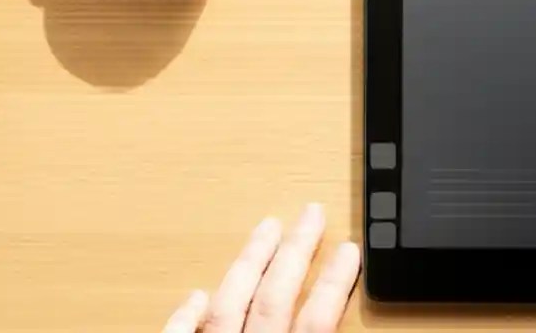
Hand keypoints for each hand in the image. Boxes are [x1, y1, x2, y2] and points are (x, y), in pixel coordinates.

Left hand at [162, 204, 360, 332]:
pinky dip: (186, 315)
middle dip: (296, 250)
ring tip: (266, 228)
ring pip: (229, 305)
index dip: (335, 282)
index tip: (349, 249)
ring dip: (249, 263)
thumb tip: (347, 327)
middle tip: (311, 214)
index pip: (318, 320)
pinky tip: (195, 294)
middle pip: (275, 299)